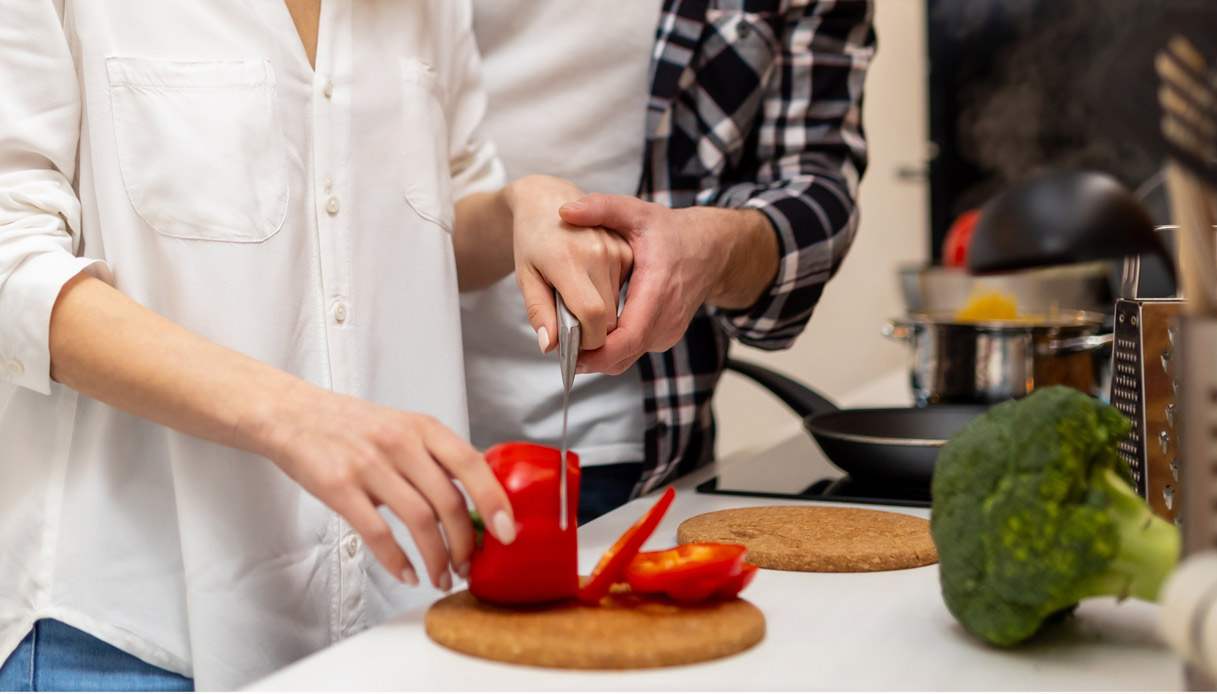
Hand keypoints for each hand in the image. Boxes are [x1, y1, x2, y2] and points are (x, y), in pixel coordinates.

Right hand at [245, 382, 516, 591]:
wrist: (294, 415)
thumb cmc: (354, 427)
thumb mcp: (405, 427)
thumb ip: (437, 459)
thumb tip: (479, 497)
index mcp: (424, 428)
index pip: (472, 464)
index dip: (495, 500)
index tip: (508, 532)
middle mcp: (400, 443)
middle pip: (448, 502)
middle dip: (465, 544)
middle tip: (468, 566)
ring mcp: (369, 465)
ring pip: (418, 521)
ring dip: (436, 558)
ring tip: (441, 577)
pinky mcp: (339, 487)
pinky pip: (377, 533)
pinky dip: (397, 561)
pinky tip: (407, 573)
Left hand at [505, 175, 632, 351]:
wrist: (550, 196)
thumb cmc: (533, 235)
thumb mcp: (525, 270)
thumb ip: (538, 307)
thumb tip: (549, 345)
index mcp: (574, 257)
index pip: (592, 314)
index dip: (587, 343)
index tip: (572, 353)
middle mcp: (607, 255)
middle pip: (616, 325)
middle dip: (599, 346)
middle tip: (576, 346)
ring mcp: (627, 256)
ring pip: (631, 321)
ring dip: (613, 338)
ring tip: (586, 325)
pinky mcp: (637, 260)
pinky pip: (635, 306)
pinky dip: (622, 322)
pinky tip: (601, 311)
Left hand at [557, 194, 776, 374]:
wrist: (711, 249)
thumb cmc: (671, 232)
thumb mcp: (636, 212)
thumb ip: (602, 208)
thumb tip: (564, 210)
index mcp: (658, 290)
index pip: (629, 336)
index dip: (599, 352)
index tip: (570, 354)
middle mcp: (667, 318)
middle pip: (623, 355)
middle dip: (589, 358)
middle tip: (558, 350)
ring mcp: (668, 331)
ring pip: (626, 357)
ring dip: (598, 355)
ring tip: (568, 340)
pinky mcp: (665, 336)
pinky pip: (633, 351)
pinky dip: (611, 349)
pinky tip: (591, 331)